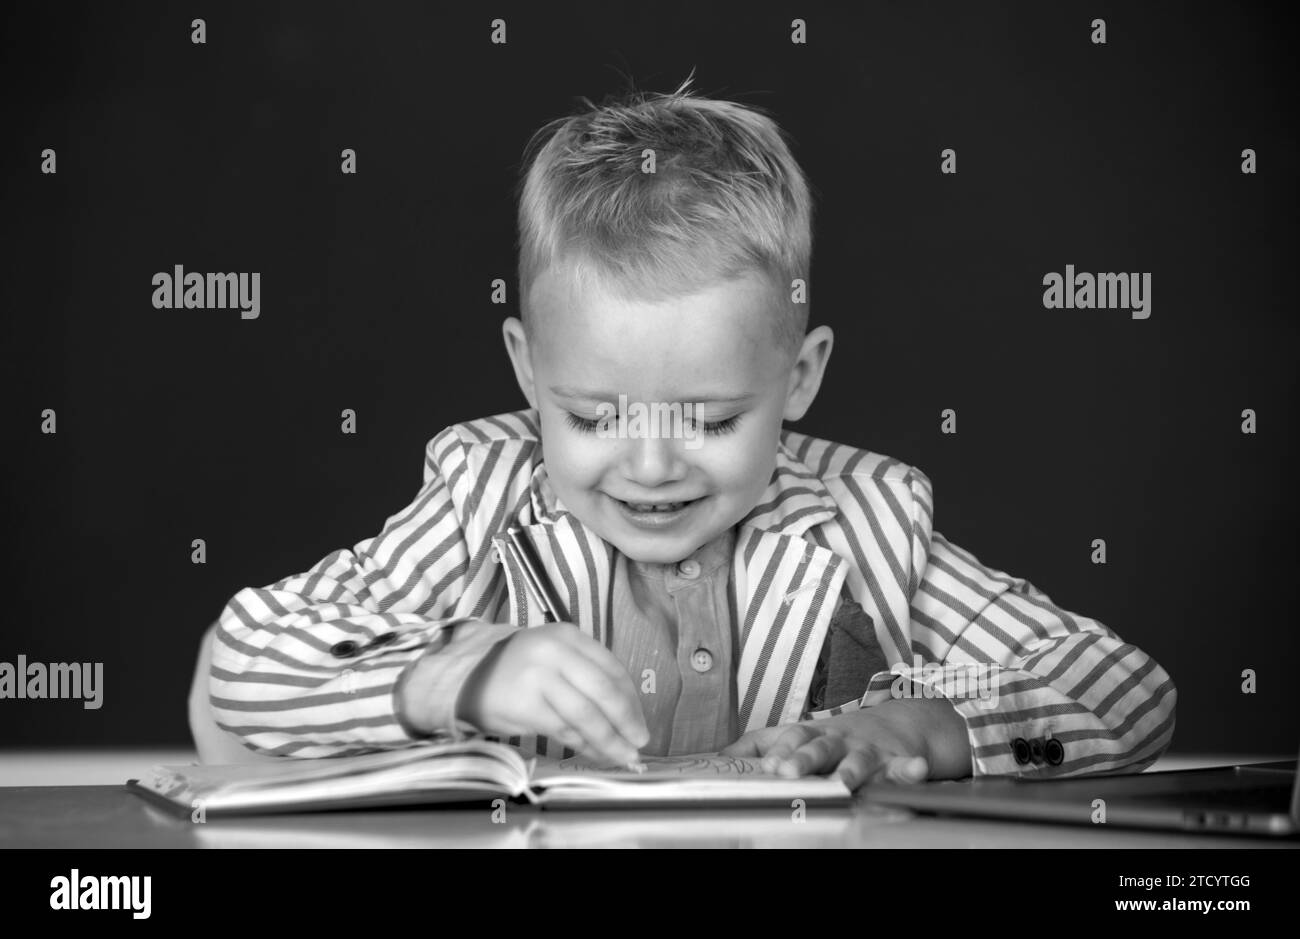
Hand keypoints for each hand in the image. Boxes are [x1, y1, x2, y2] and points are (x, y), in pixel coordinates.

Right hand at [456, 622, 649, 765]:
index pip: (612, 669)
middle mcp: (555, 651)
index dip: (631, 700)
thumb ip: (586, 676)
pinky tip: (595, 754)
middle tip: (640, 743)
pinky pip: (564, 729)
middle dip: (627, 721)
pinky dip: (584, 745)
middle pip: (604, 691)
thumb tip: (627, 714)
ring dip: (609, 740)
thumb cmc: (518, 673)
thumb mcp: (554, 659)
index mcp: (569, 636)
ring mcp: (539, 676)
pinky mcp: (525, 703)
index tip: (640, 722)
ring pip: (587, 713)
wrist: (466, 680)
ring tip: (623, 757)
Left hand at [721, 698, 969, 789]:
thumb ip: (757, 744)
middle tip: (789, 773)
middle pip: (820, 748)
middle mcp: (839, 741)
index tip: (766, 765)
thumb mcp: (796, 734)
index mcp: (812, 734)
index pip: (792, 737)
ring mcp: (868, 751)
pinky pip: (905, 768)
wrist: (896, 724)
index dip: (780, 750)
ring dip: (850, 770)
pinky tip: (917, 770)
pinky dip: (911, 770)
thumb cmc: (834, 736)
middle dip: (804, 759)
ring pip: (858, 761)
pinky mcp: (896, 763)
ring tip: (842, 782)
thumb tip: (716, 758)